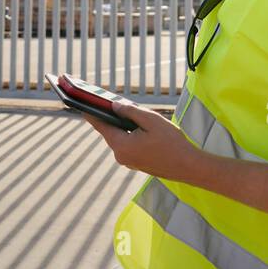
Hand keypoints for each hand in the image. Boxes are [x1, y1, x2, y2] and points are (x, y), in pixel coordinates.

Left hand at [82, 99, 201, 183]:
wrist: (187, 166)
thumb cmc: (171, 142)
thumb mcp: (151, 120)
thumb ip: (130, 111)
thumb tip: (114, 106)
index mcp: (121, 145)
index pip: (100, 125)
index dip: (91, 112)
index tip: (80, 103)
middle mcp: (120, 155)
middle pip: (111, 131)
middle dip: (112, 117)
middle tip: (112, 102)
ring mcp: (128, 162)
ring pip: (121, 138)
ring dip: (124, 126)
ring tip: (133, 113)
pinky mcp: (136, 164)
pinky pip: (128, 146)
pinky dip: (131, 135)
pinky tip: (141, 128)